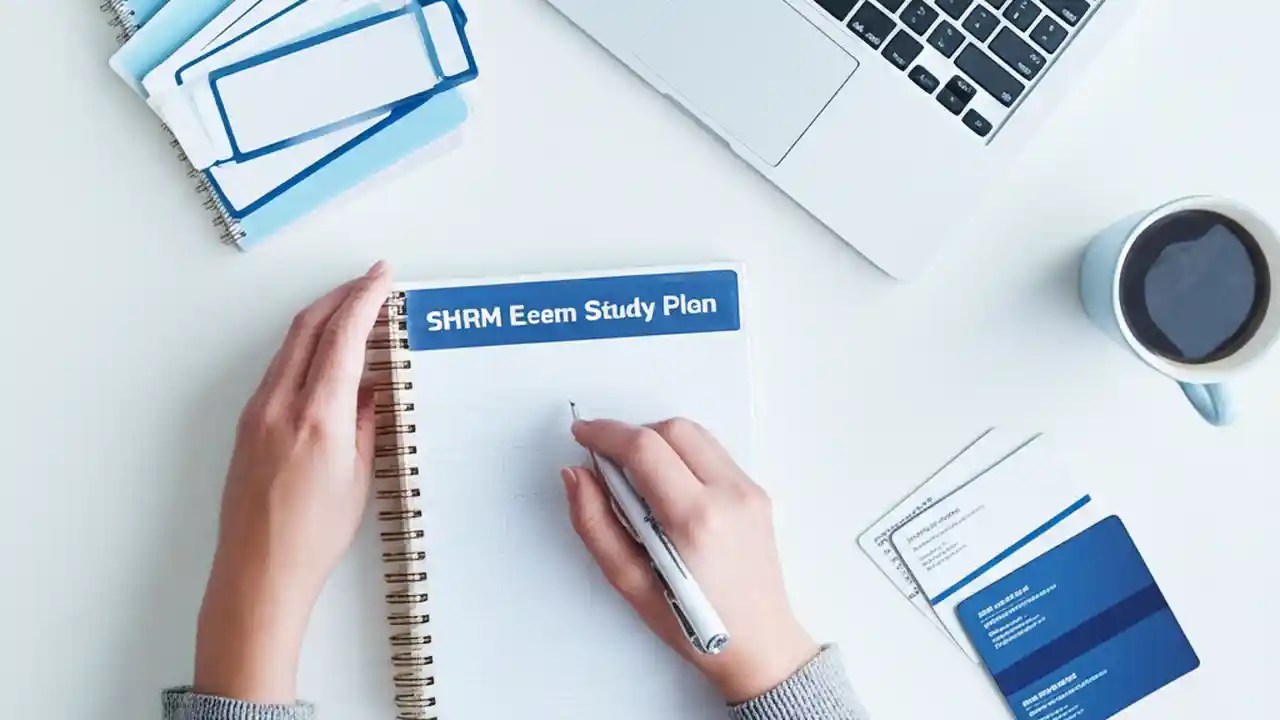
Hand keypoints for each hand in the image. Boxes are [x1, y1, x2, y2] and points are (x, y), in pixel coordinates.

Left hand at [194, 262, 391, 703]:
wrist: (259, 570)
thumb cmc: (312, 536)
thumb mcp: (358, 475)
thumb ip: (365, 421)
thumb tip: (370, 387)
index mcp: (318, 416)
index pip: (343, 336)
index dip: (365, 298)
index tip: (381, 277)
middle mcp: (282, 405)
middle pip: (309, 326)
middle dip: (341, 295)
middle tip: (370, 281)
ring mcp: (257, 412)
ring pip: (291, 344)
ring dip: (322, 318)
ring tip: (351, 311)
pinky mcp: (247, 423)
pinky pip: (279, 369)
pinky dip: (305, 348)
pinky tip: (324, 355)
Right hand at [564, 418, 818, 703]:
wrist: (759, 644)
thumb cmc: (695, 626)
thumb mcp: (630, 583)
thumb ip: (595, 523)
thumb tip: (576, 475)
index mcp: (695, 520)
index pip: (644, 449)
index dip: (605, 433)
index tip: (583, 434)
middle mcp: (728, 496)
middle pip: (671, 430)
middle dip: (631, 435)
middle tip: (606, 460)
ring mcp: (749, 491)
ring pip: (695, 435)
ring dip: (658, 441)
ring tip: (636, 475)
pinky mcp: (757, 493)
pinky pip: (713, 453)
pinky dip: (683, 455)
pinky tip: (668, 486)